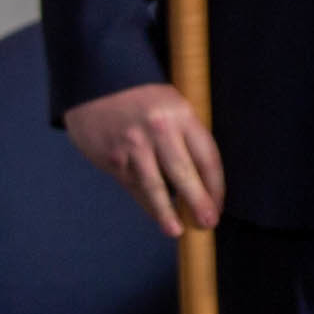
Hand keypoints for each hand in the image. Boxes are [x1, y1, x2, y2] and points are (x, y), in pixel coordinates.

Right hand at [65, 83, 224, 238]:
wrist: (95, 83)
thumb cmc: (142, 98)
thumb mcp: (171, 105)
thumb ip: (186, 137)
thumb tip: (201, 182)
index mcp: (181, 114)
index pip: (206, 156)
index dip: (215, 186)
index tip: (218, 205)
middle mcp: (158, 129)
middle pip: (184, 173)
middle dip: (198, 202)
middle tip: (207, 223)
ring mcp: (133, 145)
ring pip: (154, 186)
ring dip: (167, 212)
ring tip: (176, 230)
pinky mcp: (113, 158)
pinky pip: (134, 186)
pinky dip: (146, 202)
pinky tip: (156, 213)